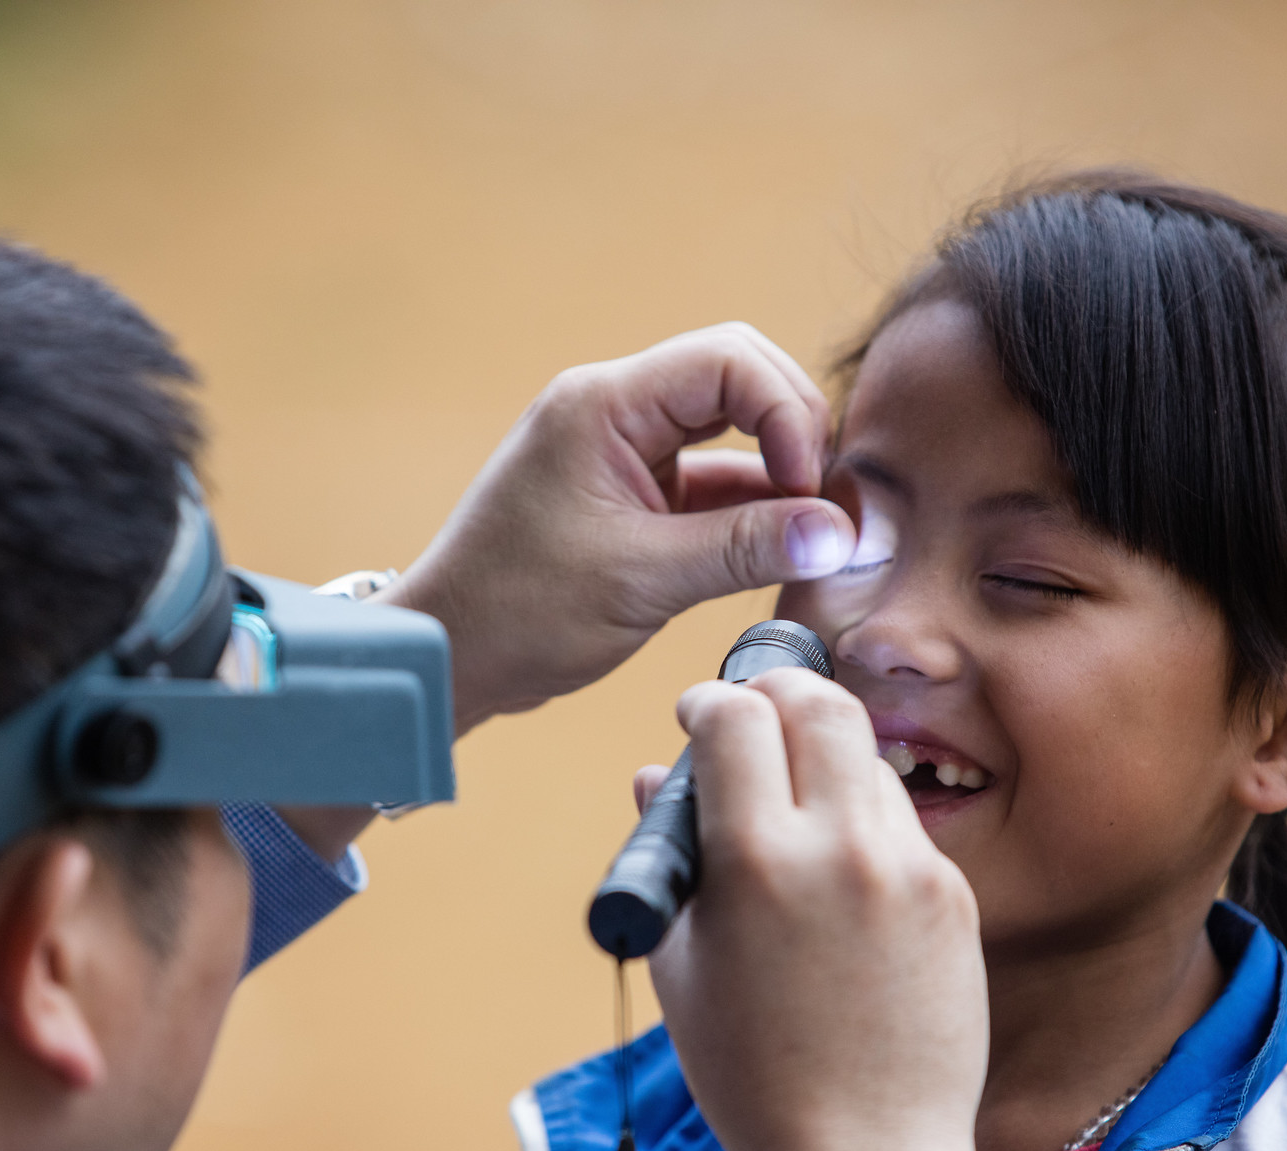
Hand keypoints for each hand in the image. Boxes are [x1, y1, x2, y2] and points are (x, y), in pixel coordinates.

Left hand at [379, 324, 854, 732]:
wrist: (448, 654)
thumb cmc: (517, 614)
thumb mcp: (641, 581)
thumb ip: (743, 548)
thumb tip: (837, 533)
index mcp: (602, 405)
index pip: (728, 360)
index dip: (786, 415)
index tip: (807, 489)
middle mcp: (613, 410)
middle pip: (739, 376)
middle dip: (794, 431)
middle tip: (821, 504)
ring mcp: (622, 448)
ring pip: (732, 428)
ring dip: (778, 475)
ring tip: (815, 535)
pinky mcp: (632, 492)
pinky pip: (711, 478)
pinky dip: (752, 508)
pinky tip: (782, 549)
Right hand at [649, 669, 993, 1150]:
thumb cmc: (752, 1074)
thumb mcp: (682, 964)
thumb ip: (673, 857)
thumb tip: (654, 776)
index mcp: (756, 862)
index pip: (737, 717)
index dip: (709, 701)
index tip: (699, 713)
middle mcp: (840, 848)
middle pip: (820, 704)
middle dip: (781, 690)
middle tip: (759, 709)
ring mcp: (907, 869)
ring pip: (867, 760)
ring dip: (826, 759)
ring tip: (798, 808)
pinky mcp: (954, 897)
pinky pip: (904, 828)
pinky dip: (867, 827)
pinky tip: (843, 879)